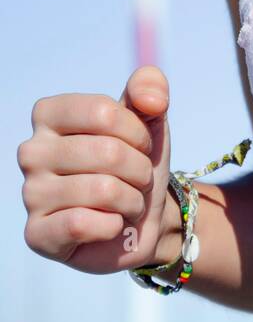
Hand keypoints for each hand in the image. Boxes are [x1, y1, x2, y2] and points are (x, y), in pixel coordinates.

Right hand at [18, 65, 172, 274]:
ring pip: (102, 189)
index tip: (140, 144)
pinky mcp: (36, 234)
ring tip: (127, 202)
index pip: (102, 112)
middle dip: (140, 169)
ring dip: (132, 199)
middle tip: (138, 179)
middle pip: (108, 152)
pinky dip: (112, 225)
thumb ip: (149, 87)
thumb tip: (151, 99)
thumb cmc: (135, 160)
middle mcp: (32, 151)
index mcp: (49, 114)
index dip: (136, 131)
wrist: (139, 218)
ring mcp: (30, 193)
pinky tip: (110, 224)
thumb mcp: (149, 117)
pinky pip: (82, 224)